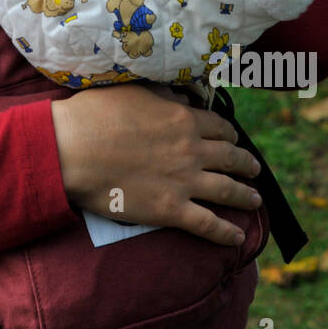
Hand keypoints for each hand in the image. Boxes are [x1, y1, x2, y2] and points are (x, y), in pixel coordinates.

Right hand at [50, 86, 262, 246]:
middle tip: (254, 169)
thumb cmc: (94, 115)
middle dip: (246, 164)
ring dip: (245, 196)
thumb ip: (161, 93)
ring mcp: (183, 181)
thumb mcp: (131, 91)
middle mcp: (190, 149)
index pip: (219, 128)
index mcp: (182, 119)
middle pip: (230, 158)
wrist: (72, 150)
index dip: (230, 135)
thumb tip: (180, 97)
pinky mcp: (170, 210)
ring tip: (255, 200)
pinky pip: (208, 224)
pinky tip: (238, 237)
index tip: (234, 140)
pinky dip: (227, 233)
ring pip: (227, 190)